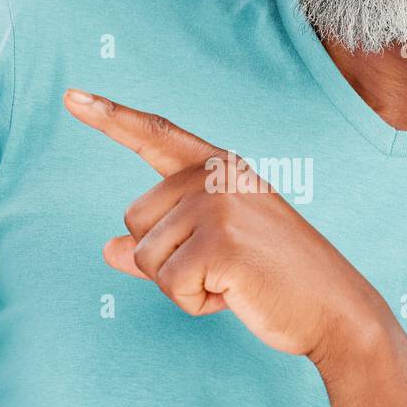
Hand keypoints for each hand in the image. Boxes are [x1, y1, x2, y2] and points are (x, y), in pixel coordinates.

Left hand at [63, 89, 392, 362]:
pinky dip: (196, 303)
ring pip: (146, 257)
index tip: (71, 97)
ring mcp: (218, 205)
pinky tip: (236, 295)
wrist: (336, 310)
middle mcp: (217, 175)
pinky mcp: (219, 243)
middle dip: (167, 260)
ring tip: (235, 281)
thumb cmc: (276, 281)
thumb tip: (108, 251)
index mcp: (221, 166)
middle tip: (227, 268)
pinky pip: (169, 284)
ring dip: (182, 285)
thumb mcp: (215, 253)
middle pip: (135, 221)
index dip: (111, 117)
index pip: (156, 135)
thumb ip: (161, 245)